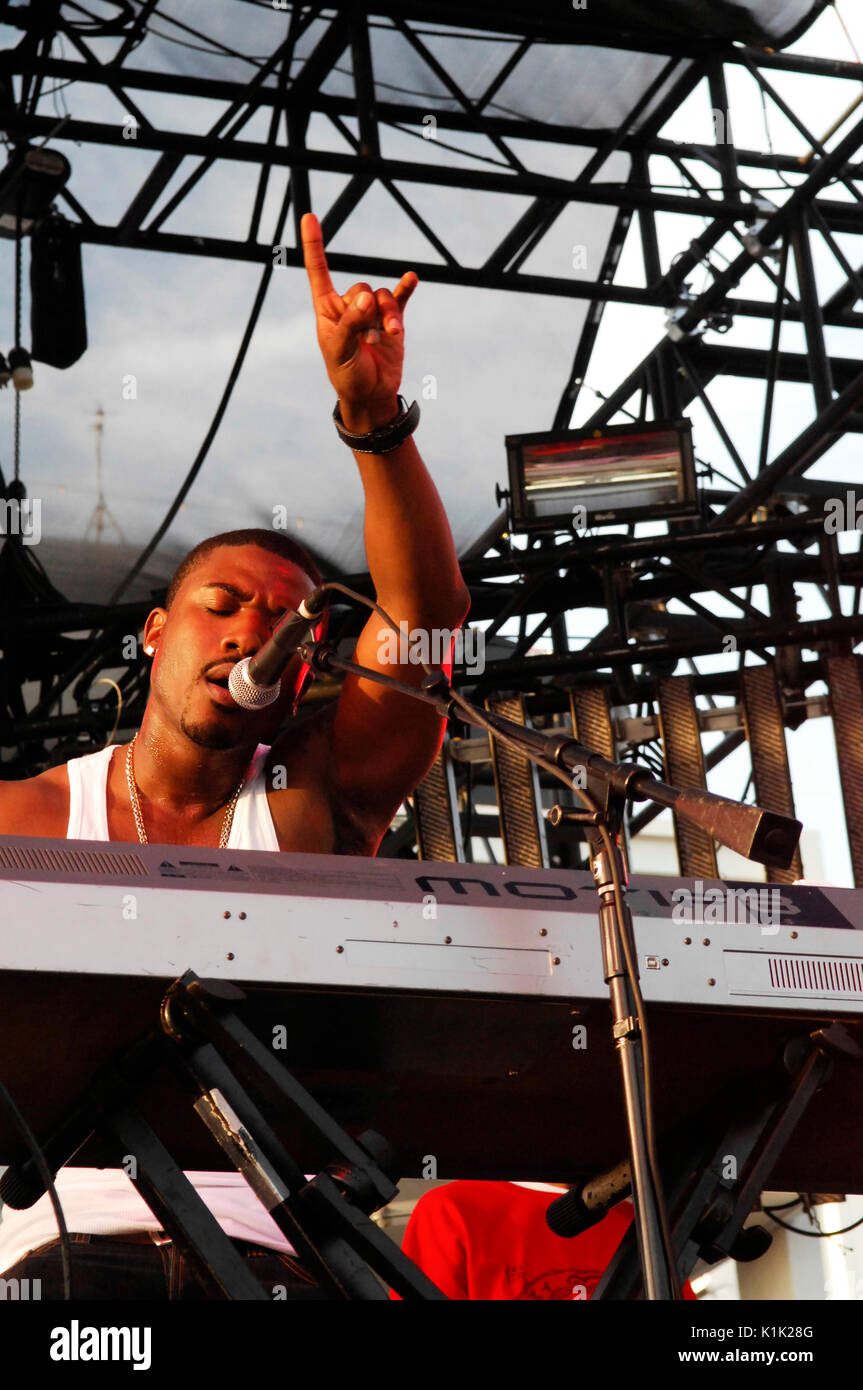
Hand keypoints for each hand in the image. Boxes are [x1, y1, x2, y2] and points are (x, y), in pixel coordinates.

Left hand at [301, 212, 417, 431]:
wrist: (372, 395)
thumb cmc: (348, 375)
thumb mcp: (340, 351)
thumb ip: (351, 323)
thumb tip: (367, 297)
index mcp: (327, 310)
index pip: (318, 272)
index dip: (314, 246)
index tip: (308, 218)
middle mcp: (349, 306)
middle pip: (361, 288)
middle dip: (368, 311)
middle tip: (367, 339)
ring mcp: (372, 313)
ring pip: (382, 296)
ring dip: (388, 315)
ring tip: (390, 336)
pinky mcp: (392, 320)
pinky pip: (399, 298)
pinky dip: (405, 289)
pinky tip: (412, 279)